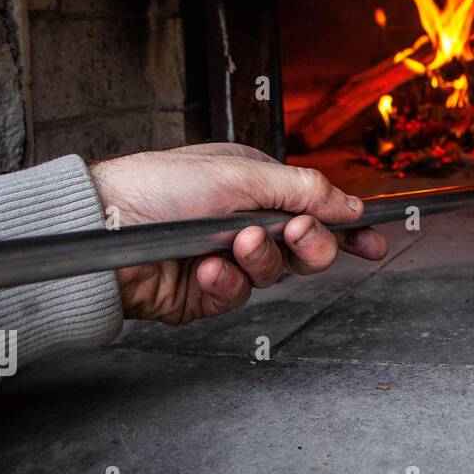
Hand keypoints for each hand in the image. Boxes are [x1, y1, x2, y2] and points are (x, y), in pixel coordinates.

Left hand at [88, 143, 386, 324]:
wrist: (99, 228)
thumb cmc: (157, 186)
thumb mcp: (240, 174)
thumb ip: (302, 190)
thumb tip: (349, 204)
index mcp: (255, 187)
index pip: (315, 210)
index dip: (347, 228)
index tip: (373, 242)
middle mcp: (244, 224)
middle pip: (306, 248)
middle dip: (310, 244)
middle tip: (297, 234)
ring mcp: (225, 261)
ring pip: (274, 275)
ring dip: (260, 260)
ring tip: (234, 244)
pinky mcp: (204, 295)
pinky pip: (237, 298)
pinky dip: (226, 284)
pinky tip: (206, 269)